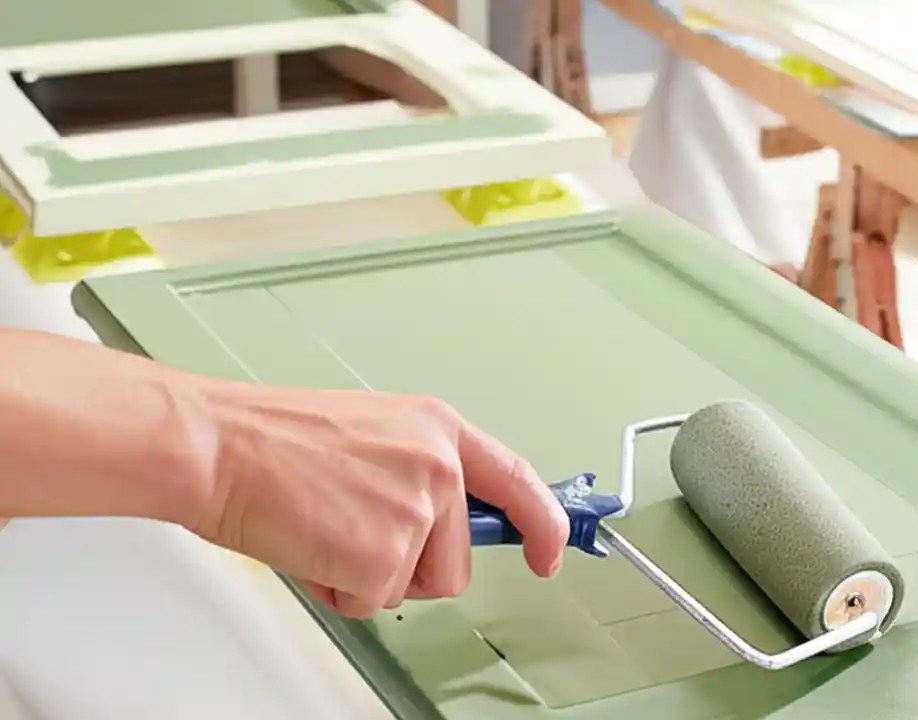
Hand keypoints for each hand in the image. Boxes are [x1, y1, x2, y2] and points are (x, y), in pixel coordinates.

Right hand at [189, 382, 569, 618]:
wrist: (221, 445)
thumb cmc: (273, 441)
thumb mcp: (372, 436)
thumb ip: (419, 474)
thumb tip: (440, 528)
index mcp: (438, 428)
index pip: (516, 481)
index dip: (542, 523)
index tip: (548, 552)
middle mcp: (439, 465)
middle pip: (457, 560)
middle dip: (408, 566)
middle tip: (351, 530)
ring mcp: (418, 509)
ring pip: (418, 585)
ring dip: (371, 576)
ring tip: (327, 529)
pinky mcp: (387, 552)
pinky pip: (374, 602)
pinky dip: (339, 589)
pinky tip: (311, 545)